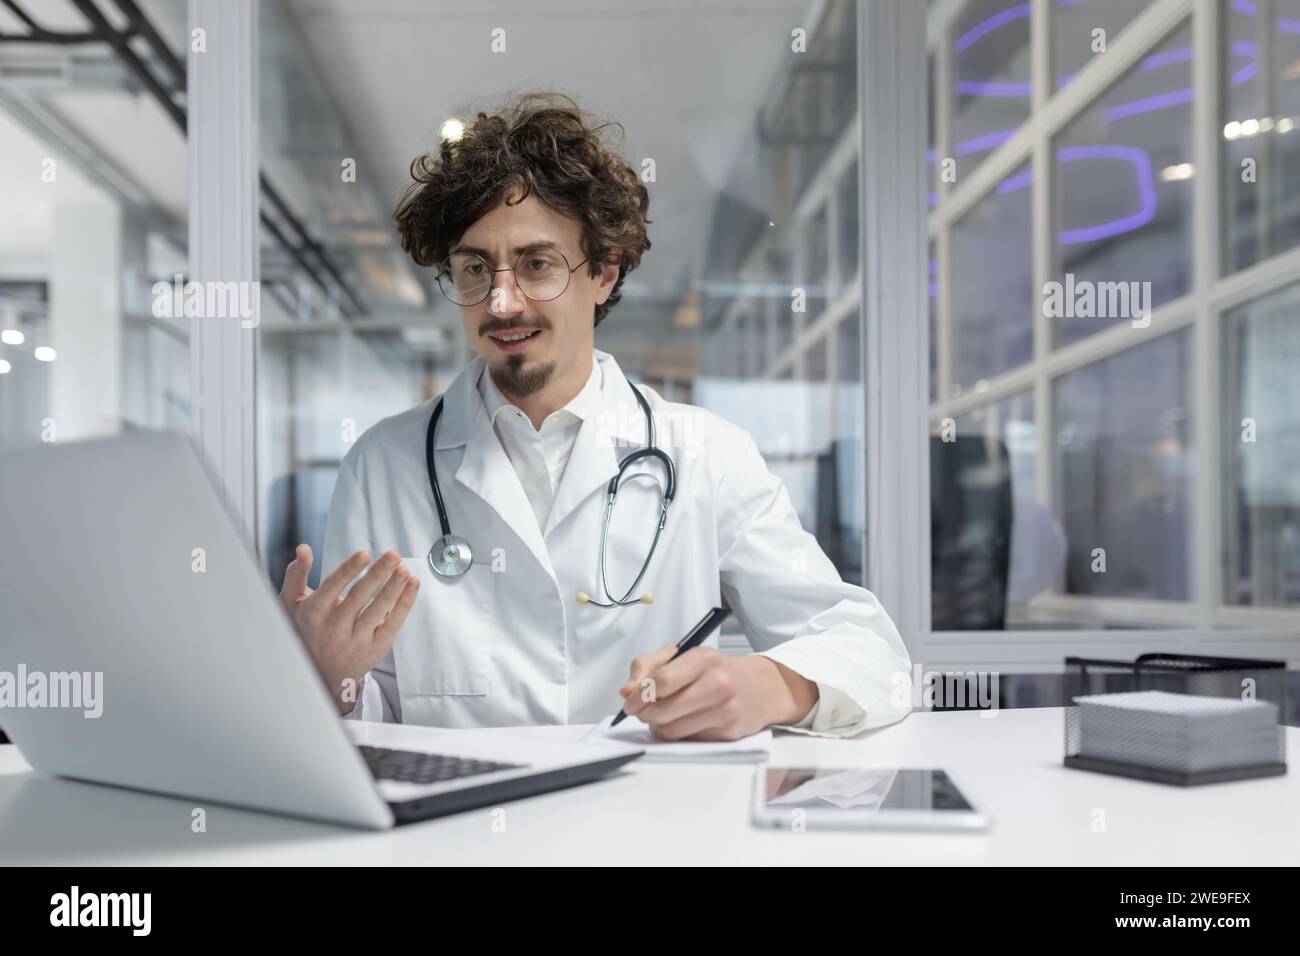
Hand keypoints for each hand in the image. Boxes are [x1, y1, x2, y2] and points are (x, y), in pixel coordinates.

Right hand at [280, 544, 418, 714]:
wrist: (320, 675)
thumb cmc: (308, 631)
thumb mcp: (293, 605)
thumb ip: (297, 575)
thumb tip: (304, 549)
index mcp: (315, 612)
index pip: (333, 587)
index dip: (349, 570)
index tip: (364, 554)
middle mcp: (335, 626)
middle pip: (360, 596)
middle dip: (378, 574)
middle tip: (393, 555)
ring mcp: (357, 639)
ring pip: (378, 610)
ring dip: (394, 588)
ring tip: (404, 570)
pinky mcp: (376, 647)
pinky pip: (393, 623)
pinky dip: (404, 603)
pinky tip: (412, 585)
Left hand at [617, 645, 817, 740]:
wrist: (759, 688)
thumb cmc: (715, 670)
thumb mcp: (683, 655)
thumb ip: (649, 666)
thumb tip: (626, 691)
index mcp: (704, 658)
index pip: (662, 681)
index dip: (639, 694)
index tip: (629, 700)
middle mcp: (718, 684)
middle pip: (663, 710)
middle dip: (644, 713)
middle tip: (640, 710)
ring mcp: (725, 711)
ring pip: (671, 730)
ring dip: (657, 726)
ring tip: (661, 716)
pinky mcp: (727, 734)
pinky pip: (687, 740)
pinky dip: (677, 733)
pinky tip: (683, 722)